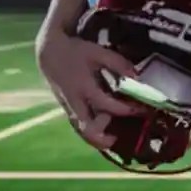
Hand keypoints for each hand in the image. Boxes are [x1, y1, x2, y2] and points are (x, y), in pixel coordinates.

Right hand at [35, 29, 144, 149]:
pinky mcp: (66, 109)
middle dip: (103, 138)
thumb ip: (118, 64)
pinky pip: (78, 125)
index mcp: (85, 88)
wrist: (50, 53)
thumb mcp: (99, 53)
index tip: (140, 109)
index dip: (125, 110)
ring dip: (95, 138)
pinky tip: (102, 130)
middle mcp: (76, 102)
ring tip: (112, 138)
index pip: (107, 105)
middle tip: (119, 138)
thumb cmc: (77, 52)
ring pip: (80, 131)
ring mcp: (69, 107)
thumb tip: (137, 76)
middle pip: (87, 129)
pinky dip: (89, 131)